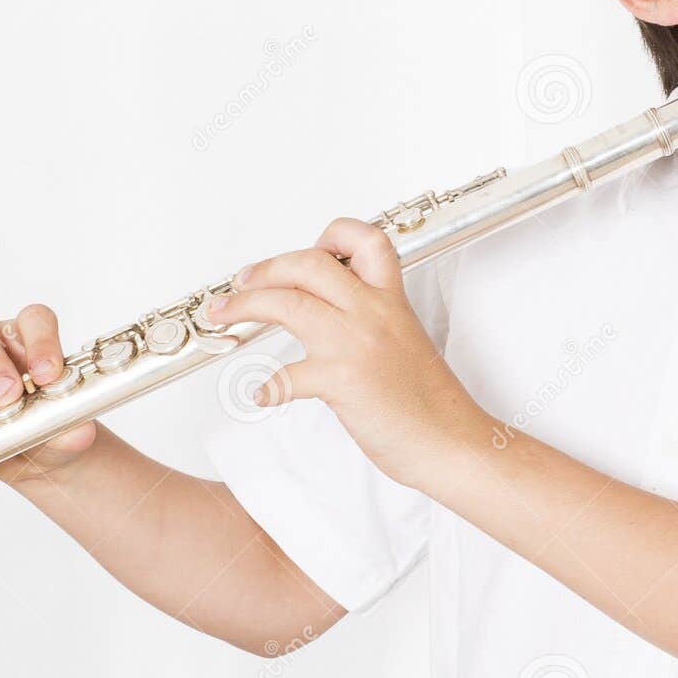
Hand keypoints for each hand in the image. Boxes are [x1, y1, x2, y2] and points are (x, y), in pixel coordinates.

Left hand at [207, 217, 486, 491]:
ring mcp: (355, 345)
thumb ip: (370, 320)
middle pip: (308, 264)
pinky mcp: (342, 382)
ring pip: (287, 303)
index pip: (366, 241)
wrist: (450, 441)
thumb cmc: (430, 401)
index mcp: (391, 300)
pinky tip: (261, 394)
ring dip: (246, 305)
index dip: (334, 235)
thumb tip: (327, 314)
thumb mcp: (405, 341)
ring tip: (226, 314)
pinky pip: (287, 376)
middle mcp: (371, 314)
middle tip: (242, 281)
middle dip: (265, 268)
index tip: (312, 249)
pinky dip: (267, 386)